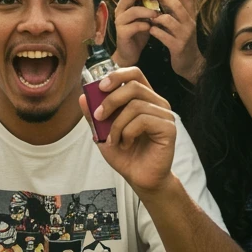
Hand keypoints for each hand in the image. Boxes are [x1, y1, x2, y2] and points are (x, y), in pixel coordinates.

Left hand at [79, 66, 175, 195]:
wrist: (140, 178)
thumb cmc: (125, 154)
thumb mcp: (103, 133)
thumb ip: (94, 116)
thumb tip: (83, 97)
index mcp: (143, 98)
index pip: (135, 73)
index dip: (117, 75)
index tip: (100, 87)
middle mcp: (156, 102)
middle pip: (134, 85)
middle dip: (111, 100)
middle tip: (99, 117)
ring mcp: (165, 115)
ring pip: (136, 105)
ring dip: (117, 124)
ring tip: (114, 140)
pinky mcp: (169, 128)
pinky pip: (143, 121)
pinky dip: (128, 132)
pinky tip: (125, 144)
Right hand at [112, 0, 160, 65]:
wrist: (131, 52)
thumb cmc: (139, 30)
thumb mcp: (146, 13)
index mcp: (126, 3)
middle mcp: (120, 10)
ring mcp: (119, 21)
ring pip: (132, 11)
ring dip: (146, 11)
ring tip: (157, 13)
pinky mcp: (122, 33)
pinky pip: (133, 26)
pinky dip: (144, 25)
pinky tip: (150, 28)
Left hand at [148, 0, 202, 82]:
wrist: (190, 64)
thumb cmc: (182, 40)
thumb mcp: (181, 24)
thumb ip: (173, 12)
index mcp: (190, 17)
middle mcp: (189, 24)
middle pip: (178, 7)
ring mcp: (184, 36)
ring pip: (169, 20)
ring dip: (157, 17)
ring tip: (149, 15)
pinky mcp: (178, 47)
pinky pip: (164, 36)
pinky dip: (155, 31)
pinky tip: (150, 30)